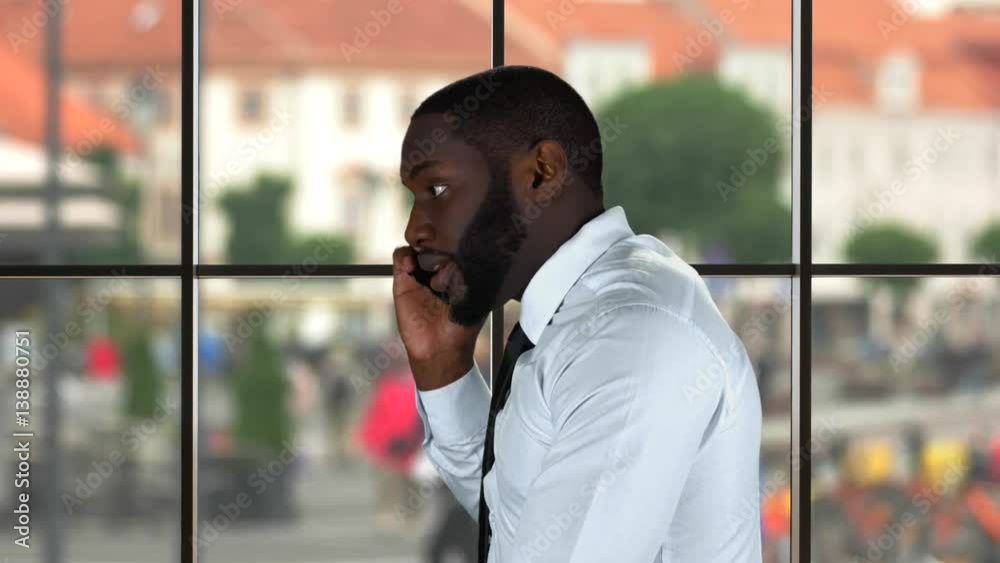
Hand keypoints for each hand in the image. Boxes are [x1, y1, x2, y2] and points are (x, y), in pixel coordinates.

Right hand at [392, 246, 485, 389]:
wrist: (440, 349)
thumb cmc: (462, 325)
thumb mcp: (477, 298)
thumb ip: (478, 276)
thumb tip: (486, 252)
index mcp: (458, 270)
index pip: (455, 243)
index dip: (456, 237)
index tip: (458, 239)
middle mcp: (438, 269)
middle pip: (435, 240)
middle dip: (438, 238)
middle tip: (441, 246)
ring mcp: (420, 273)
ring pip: (417, 245)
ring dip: (420, 245)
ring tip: (426, 257)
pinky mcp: (403, 280)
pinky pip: (400, 257)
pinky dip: (404, 255)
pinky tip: (411, 266)